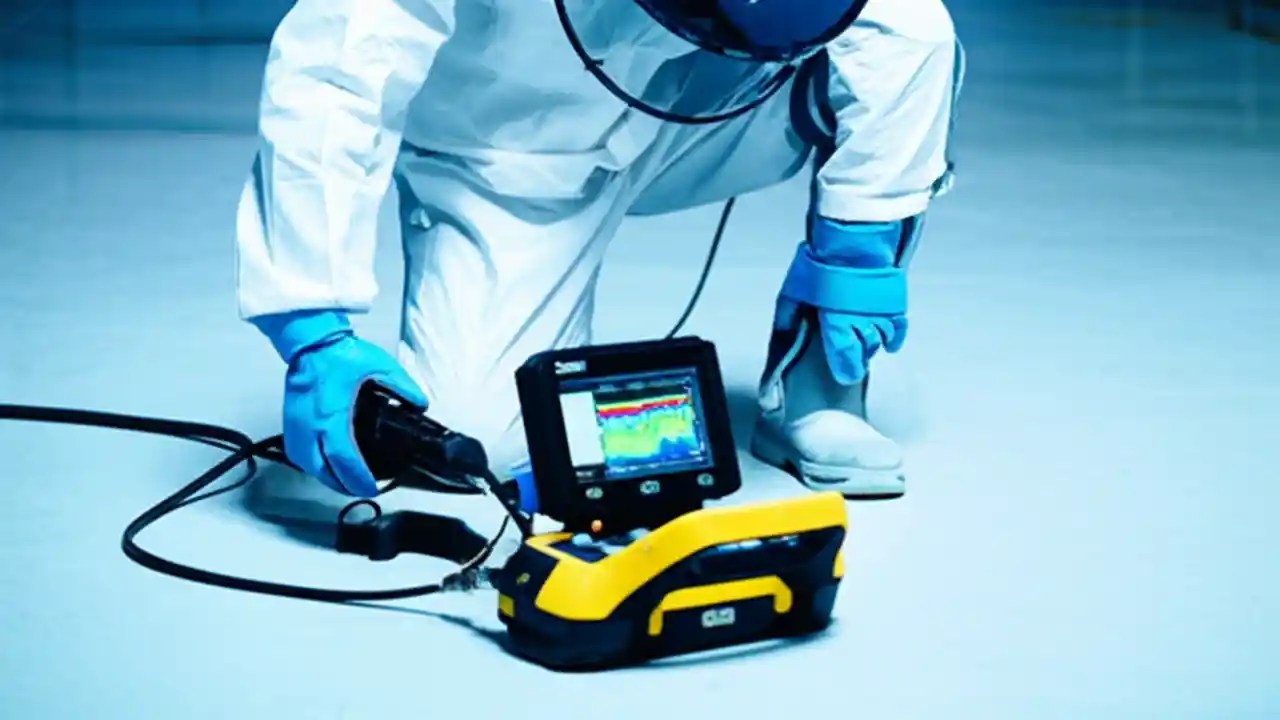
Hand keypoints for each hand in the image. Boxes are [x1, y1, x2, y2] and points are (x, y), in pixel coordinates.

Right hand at [252, 310, 426, 495]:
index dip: (357, 478)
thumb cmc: (339, 353)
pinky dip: (311, 464)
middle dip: (341, 485)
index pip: (343, 458)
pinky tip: (324, 464)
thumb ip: (404, 387)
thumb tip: (420, 404)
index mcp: (332, 415)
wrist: (310, 341)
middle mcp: (310, 425)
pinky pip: (296, 452)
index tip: (370, 488)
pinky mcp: (290, 420)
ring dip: (325, 477)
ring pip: (306, 464)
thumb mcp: (380, 367)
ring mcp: (296, 424)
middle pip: (322, 469)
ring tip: (344, 481)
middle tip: (360, 489)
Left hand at [777, 215, 911, 385]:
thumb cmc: (820, 263)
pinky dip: (895, 338)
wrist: (851, 236)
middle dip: (858, 355)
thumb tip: (783, 334)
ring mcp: (880, 311)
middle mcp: (861, 322)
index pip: (846, 358)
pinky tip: (890, 344)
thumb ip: (788, 317)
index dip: (847, 370)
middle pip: (865, 349)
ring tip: (864, 342)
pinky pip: (899, 326)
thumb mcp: (793, 293)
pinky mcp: (892, 300)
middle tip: (851, 356)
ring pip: (881, 338)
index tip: (845, 375)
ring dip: (873, 343)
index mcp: (836, 323)